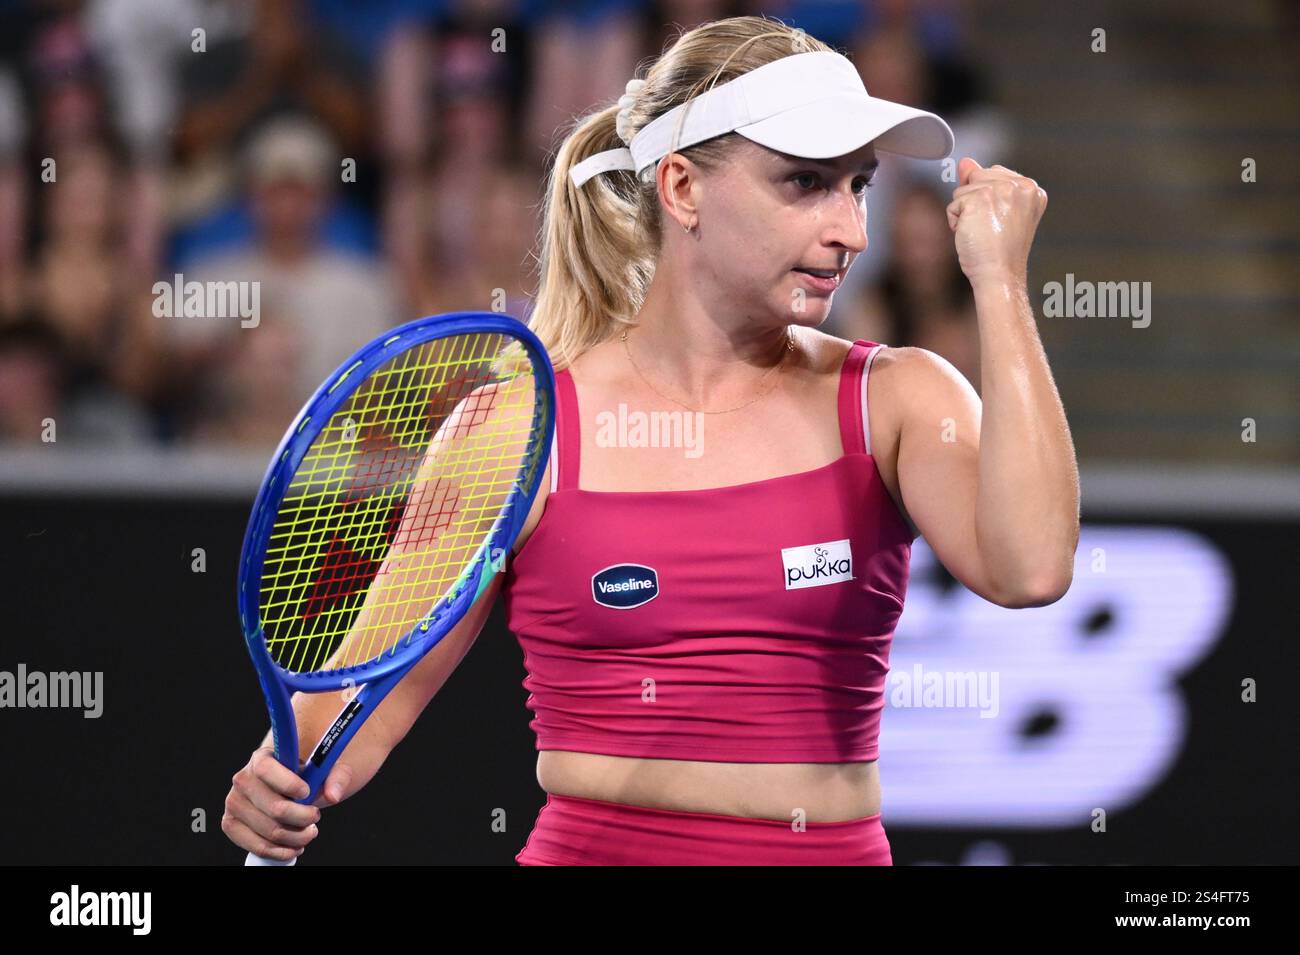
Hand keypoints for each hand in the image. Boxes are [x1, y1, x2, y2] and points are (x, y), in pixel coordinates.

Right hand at [221, 745, 351, 860]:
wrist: (285, 787)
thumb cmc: (305, 776)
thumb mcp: (325, 768)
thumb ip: (336, 775)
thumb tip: (333, 795)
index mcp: (262, 757)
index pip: (266, 770)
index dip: (288, 784)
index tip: (307, 793)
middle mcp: (243, 779)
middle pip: (274, 808)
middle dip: (303, 817)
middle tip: (315, 817)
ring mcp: (235, 803)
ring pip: (270, 830)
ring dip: (296, 836)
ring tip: (308, 831)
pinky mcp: (231, 824)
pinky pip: (257, 846)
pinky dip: (280, 851)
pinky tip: (294, 846)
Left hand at [946, 158, 1047, 287]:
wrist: (1000, 274)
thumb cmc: (999, 252)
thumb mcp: (996, 213)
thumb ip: (983, 183)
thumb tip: (965, 161)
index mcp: (1032, 189)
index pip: (995, 175)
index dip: (987, 200)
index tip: (999, 224)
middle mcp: (1020, 185)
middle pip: (978, 177)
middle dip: (974, 203)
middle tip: (990, 230)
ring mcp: (1000, 190)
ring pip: (963, 189)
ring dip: (964, 214)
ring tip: (982, 233)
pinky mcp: (979, 198)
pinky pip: (954, 203)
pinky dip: (955, 221)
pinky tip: (971, 235)